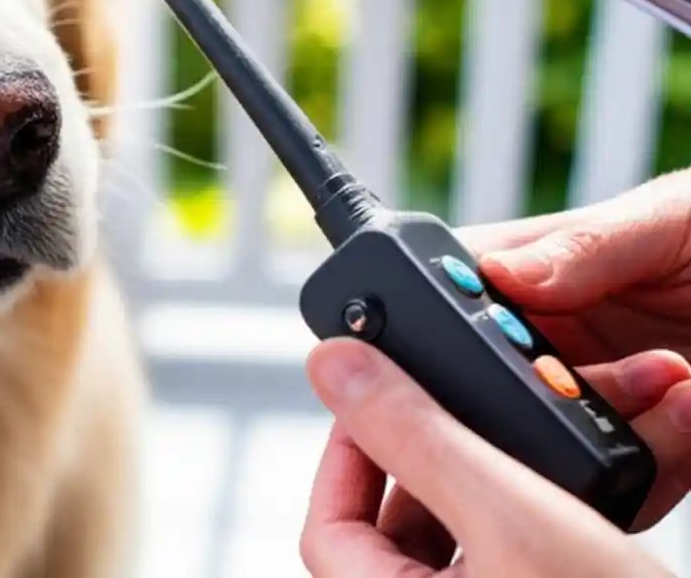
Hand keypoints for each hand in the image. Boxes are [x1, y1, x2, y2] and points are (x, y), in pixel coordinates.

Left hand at [301, 339, 685, 576]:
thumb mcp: (509, 516)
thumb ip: (417, 438)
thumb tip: (335, 368)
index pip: (329, 528)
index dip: (348, 453)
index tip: (382, 396)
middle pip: (405, 526)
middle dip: (447, 454)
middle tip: (479, 408)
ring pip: (476, 533)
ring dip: (511, 474)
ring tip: (550, 438)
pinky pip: (527, 551)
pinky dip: (552, 508)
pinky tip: (591, 486)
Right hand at [457, 168, 690, 526]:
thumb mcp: (667, 221)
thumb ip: (584, 246)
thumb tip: (495, 272)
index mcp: (526, 270)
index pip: (446, 297)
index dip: (451, 324)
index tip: (511, 335)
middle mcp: (543, 337)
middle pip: (490, 391)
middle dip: (552, 390)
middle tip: (633, 365)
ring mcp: (586, 397)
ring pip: (550, 448)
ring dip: (619, 425)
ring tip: (679, 379)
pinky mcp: (634, 447)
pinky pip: (616, 484)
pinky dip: (658, 460)